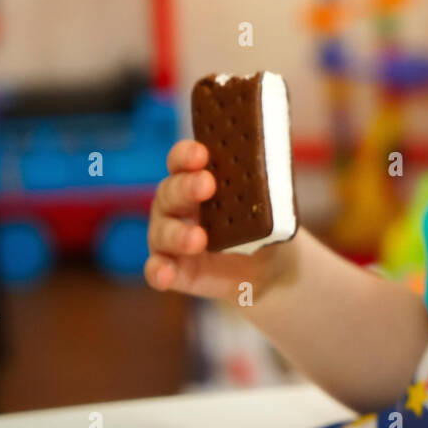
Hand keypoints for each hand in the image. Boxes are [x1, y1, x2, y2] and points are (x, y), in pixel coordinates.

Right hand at [144, 139, 287, 299]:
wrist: (268, 265)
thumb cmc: (261, 221)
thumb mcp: (267, 204)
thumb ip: (263, 190)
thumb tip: (270, 179)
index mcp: (196, 178)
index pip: (183, 160)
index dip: (187, 154)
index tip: (201, 153)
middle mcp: (176, 204)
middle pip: (171, 191)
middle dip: (186, 187)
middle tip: (207, 185)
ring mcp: (170, 236)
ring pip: (163, 231)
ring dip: (178, 234)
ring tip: (198, 239)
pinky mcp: (172, 267)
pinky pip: (157, 269)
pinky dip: (159, 271)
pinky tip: (165, 274)